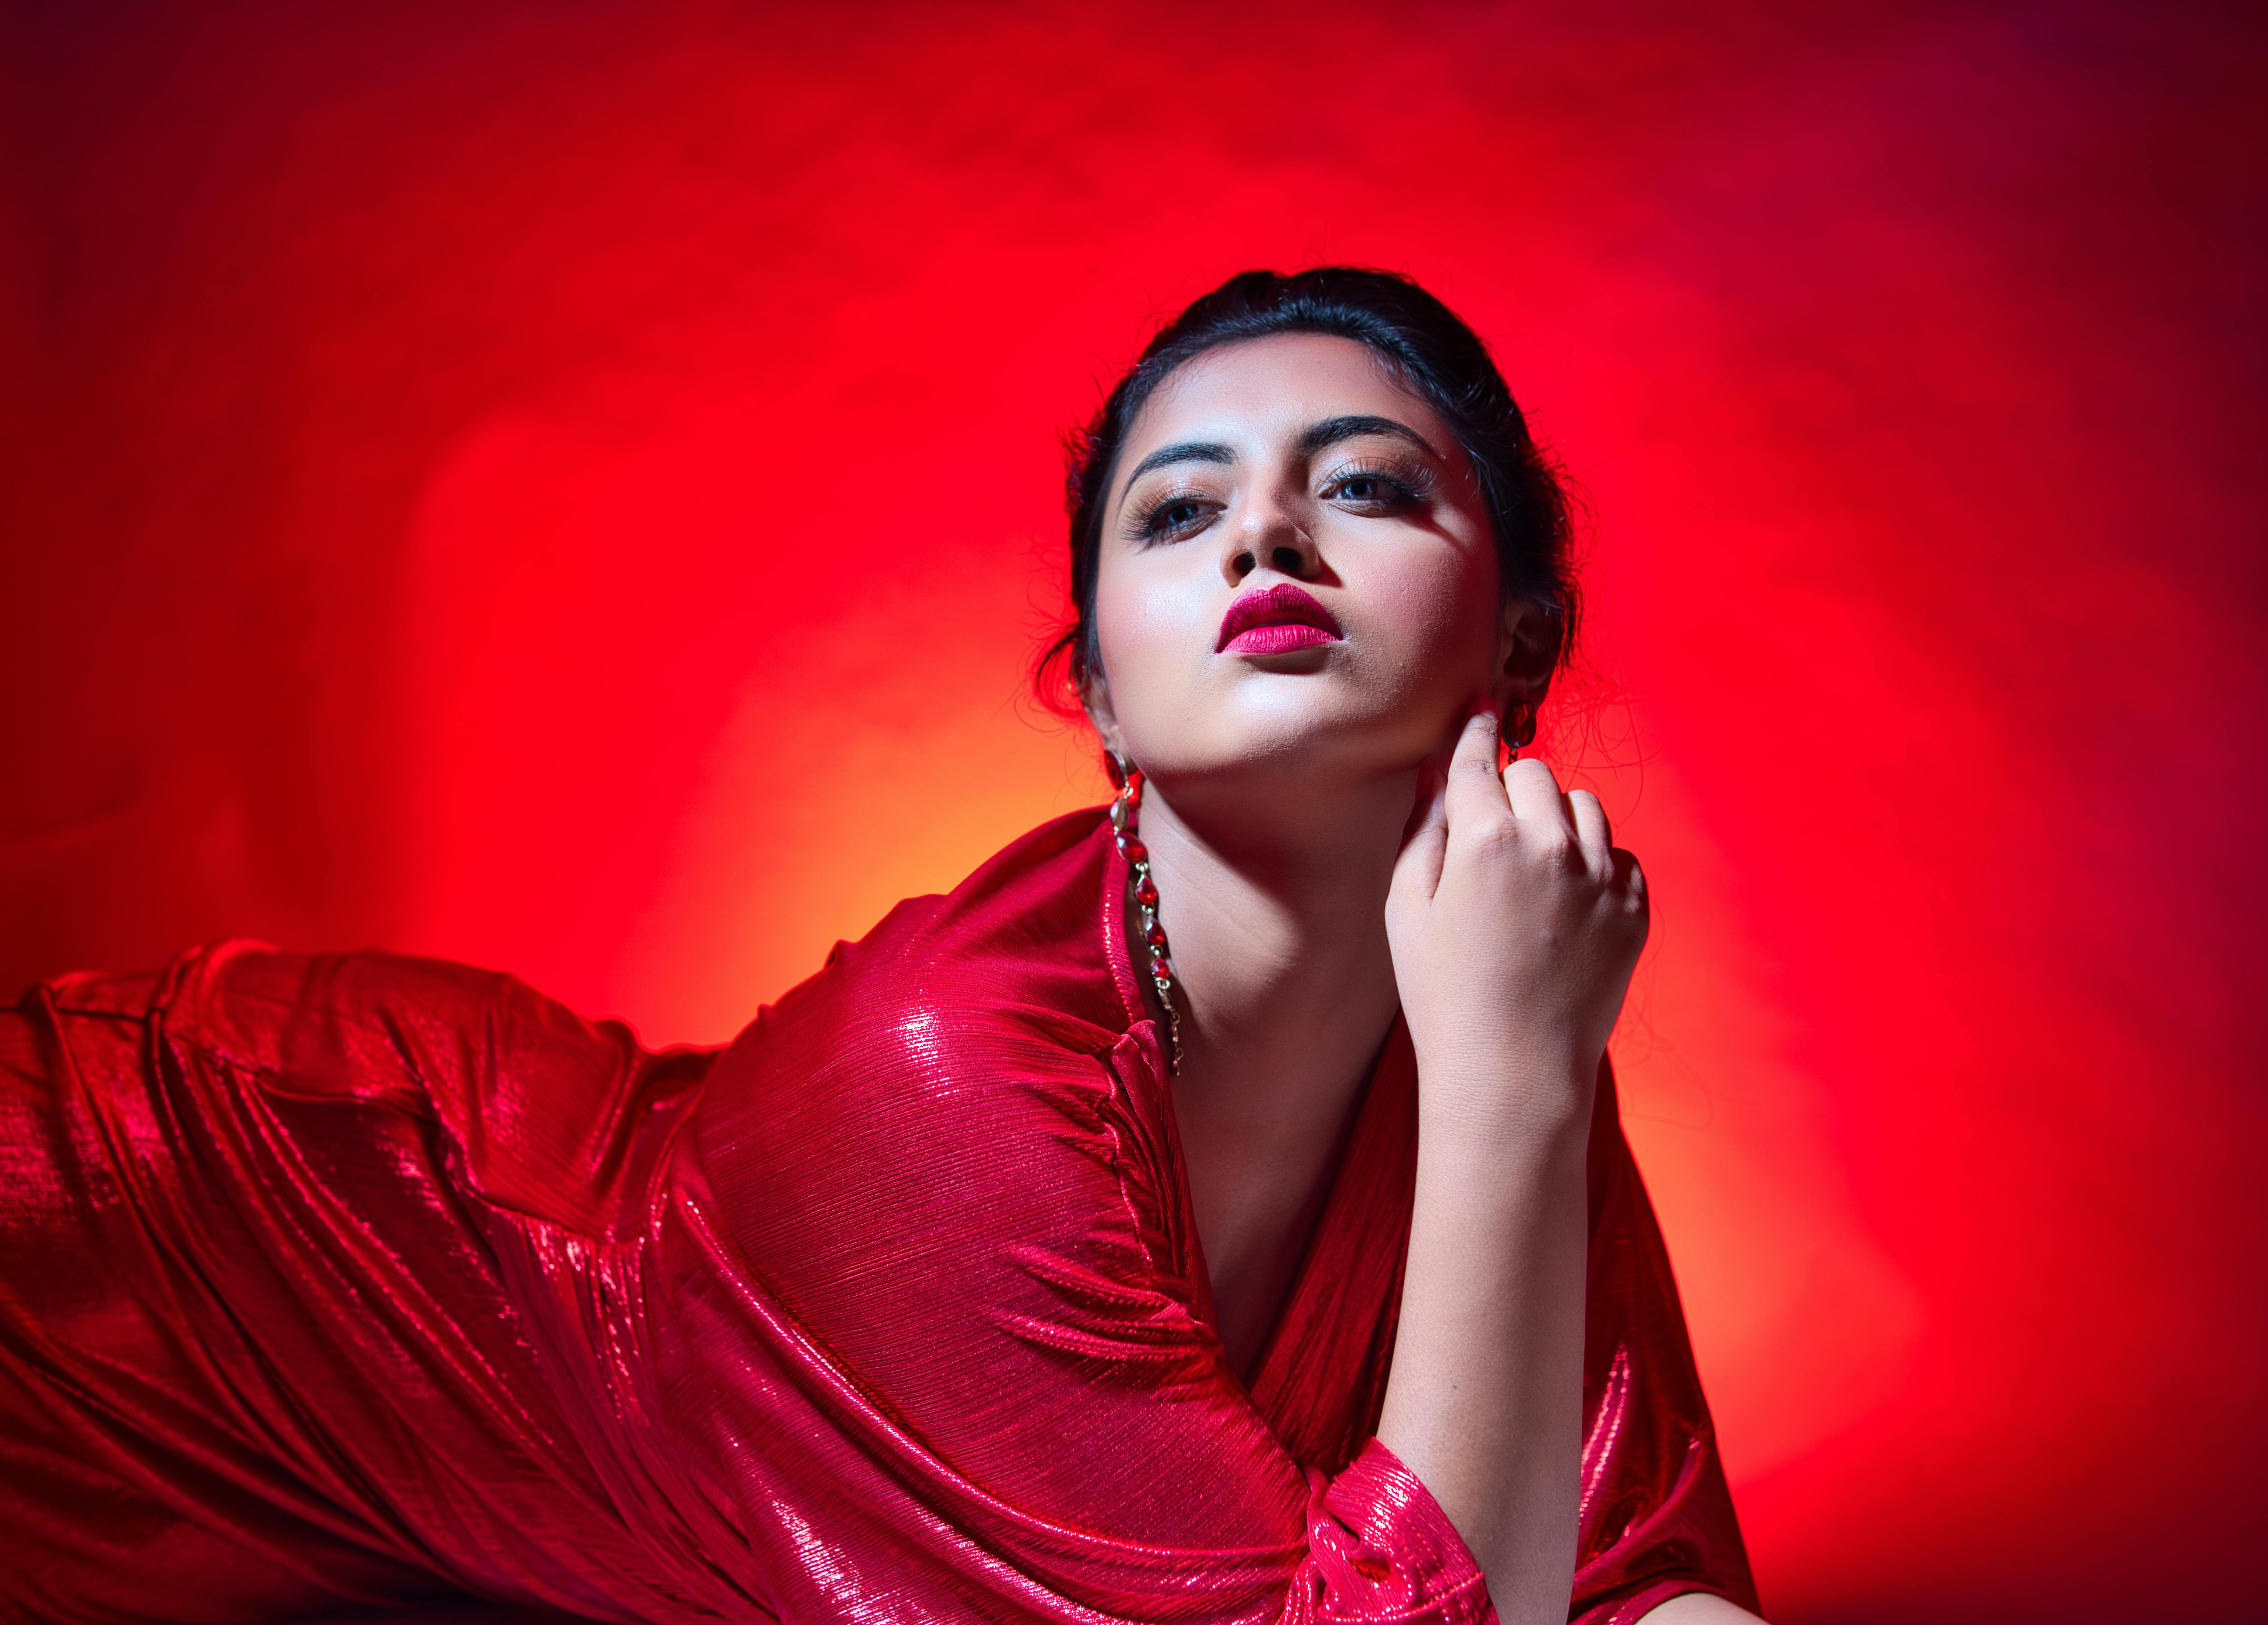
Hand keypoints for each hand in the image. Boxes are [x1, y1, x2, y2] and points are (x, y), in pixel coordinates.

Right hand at [1385, 707, 1649, 1137]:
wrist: (1513, 1075)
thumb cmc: (1443, 998)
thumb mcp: (1408, 912)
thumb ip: (1424, 832)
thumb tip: (1439, 773)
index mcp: (1484, 841)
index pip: (1479, 759)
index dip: (1475, 733)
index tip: (1480, 715)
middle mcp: (1550, 846)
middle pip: (1535, 772)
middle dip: (1512, 786)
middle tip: (1492, 827)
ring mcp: (1600, 878)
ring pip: (1584, 806)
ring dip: (1557, 820)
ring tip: (1534, 867)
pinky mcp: (1634, 910)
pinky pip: (1620, 856)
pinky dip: (1594, 865)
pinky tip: (1565, 904)